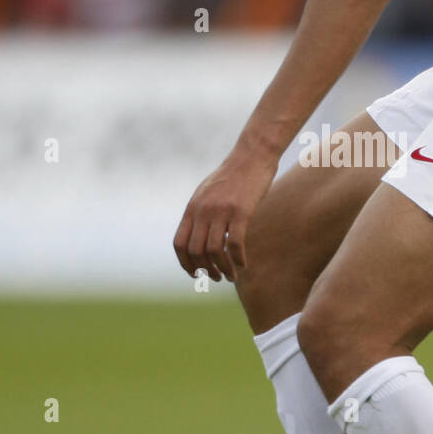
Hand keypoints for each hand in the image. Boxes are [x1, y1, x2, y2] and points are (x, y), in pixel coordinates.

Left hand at [173, 148, 276, 282]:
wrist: (252, 155)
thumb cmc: (233, 175)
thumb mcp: (208, 192)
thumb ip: (201, 212)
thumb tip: (198, 234)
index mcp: (192, 207)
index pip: (180, 244)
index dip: (185, 264)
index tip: (196, 274)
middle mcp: (203, 210)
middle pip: (196, 251)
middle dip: (206, 270)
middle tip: (217, 278)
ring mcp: (221, 211)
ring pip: (215, 251)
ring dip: (223, 269)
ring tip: (232, 276)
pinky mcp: (240, 211)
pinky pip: (234, 244)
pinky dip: (237, 259)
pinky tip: (243, 263)